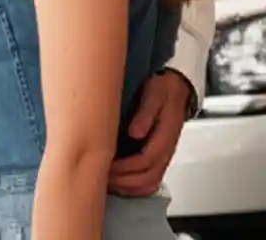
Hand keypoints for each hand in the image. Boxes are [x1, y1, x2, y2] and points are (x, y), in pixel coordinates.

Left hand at [108, 71, 191, 195]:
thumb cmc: (163, 91)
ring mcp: (163, 156)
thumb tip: (135, 133)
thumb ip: (145, 114)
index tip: (104, 164)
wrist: (176, 89)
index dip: (123, 167)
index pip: (145, 161)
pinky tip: (119, 183)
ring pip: (149, 183)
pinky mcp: (158, 157)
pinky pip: (150, 180)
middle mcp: (165, 150)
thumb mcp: (154, 96)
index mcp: (165, 136)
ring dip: (128, 187)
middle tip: (100, 176)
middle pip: (147, 178)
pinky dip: (135, 187)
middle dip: (122, 181)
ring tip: (107, 182)